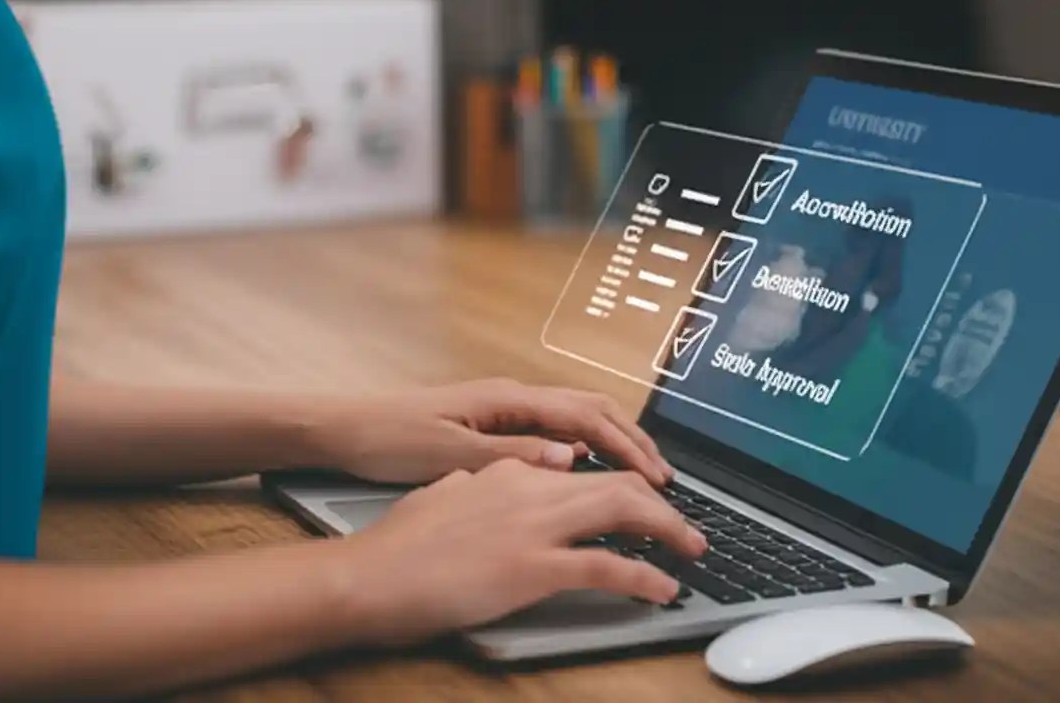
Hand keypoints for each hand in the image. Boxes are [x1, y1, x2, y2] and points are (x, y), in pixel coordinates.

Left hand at [296, 379, 672, 484]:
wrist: (343, 429)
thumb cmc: (390, 438)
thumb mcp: (453, 453)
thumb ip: (514, 453)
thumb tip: (570, 455)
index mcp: (507, 398)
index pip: (586, 417)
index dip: (627, 446)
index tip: (656, 476)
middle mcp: (511, 395)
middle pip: (590, 408)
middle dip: (632, 439)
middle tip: (664, 474)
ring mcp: (503, 407)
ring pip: (575, 416)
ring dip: (611, 440)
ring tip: (639, 470)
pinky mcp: (491, 422)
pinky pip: (552, 428)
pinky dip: (583, 444)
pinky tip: (587, 467)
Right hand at [324, 459, 706, 645]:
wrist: (368, 575)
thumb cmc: (397, 545)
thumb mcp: (441, 495)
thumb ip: (473, 485)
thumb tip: (482, 483)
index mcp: (510, 472)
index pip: (584, 470)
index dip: (624, 486)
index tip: (644, 503)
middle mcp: (530, 488)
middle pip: (617, 483)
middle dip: (661, 505)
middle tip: (685, 528)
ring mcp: (533, 526)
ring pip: (624, 512)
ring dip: (668, 531)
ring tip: (691, 550)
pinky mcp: (532, 567)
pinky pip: (607, 567)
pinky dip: (644, 577)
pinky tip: (662, 589)